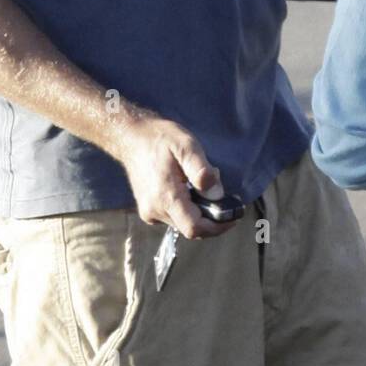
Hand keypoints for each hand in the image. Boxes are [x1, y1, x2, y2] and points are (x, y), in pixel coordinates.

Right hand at [116, 113, 237, 240]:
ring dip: (200, 211)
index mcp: (166, 197)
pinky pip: (175, 217)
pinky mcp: (148, 211)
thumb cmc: (160, 139)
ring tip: (203, 186)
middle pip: (191, 227)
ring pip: (184, 223)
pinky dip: (188, 209)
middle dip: (212, 216)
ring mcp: (150, 213)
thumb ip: (201, 170)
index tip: (233, 216)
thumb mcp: (186, 145)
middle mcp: (155, 211)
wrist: (132, 138)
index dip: (217, 227)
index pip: (194, 228)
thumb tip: (217, 194)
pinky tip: (189, 189)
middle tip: (221, 194)